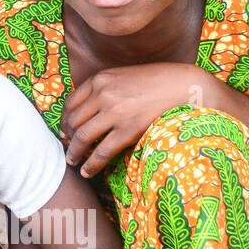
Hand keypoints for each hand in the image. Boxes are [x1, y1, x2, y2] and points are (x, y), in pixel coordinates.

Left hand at [62, 63, 214, 176]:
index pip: (71, 103)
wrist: (184, 85)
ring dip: (74, 152)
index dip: (64, 120)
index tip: (64, 130)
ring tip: (72, 162)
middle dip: (67, 137)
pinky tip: (86, 172)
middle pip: (74, 121)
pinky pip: (102, 151)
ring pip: (83, 137)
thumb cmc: (157, 81)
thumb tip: (90, 109)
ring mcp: (115, 112)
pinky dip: (91, 164)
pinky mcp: (128, 130)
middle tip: (67, 147)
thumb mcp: (123, 76)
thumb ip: (105, 88)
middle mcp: (103, 94)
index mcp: (100, 79)